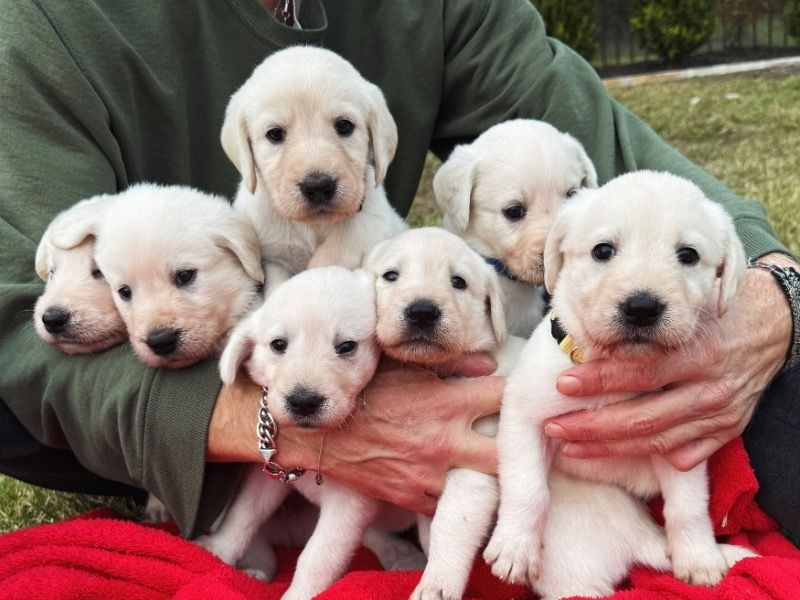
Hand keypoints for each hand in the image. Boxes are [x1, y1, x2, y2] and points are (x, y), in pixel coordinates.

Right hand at [208, 354, 501, 514]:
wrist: (317, 433)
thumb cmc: (360, 391)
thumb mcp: (402, 366)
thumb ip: (450, 364)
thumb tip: (489, 363)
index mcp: (445, 402)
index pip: (502, 396)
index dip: (516, 394)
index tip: (522, 395)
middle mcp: (445, 441)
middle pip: (508, 450)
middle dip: (518, 445)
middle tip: (524, 440)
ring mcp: (431, 474)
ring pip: (484, 485)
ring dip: (492, 475)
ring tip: (498, 467)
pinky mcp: (413, 497)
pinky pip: (449, 504)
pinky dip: (457, 496)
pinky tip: (460, 485)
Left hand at [544, 253, 795, 470]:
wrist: (774, 324)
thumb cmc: (716, 312)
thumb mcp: (687, 308)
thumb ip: (647, 329)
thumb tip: (591, 339)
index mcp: (699, 353)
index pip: (640, 371)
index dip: (599, 380)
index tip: (562, 383)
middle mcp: (711, 388)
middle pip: (643, 418)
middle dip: (592, 426)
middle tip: (554, 426)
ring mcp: (721, 414)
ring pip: (658, 442)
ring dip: (608, 448)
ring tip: (570, 444)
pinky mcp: (728, 429)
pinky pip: (687, 454)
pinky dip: (651, 458)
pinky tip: (615, 456)